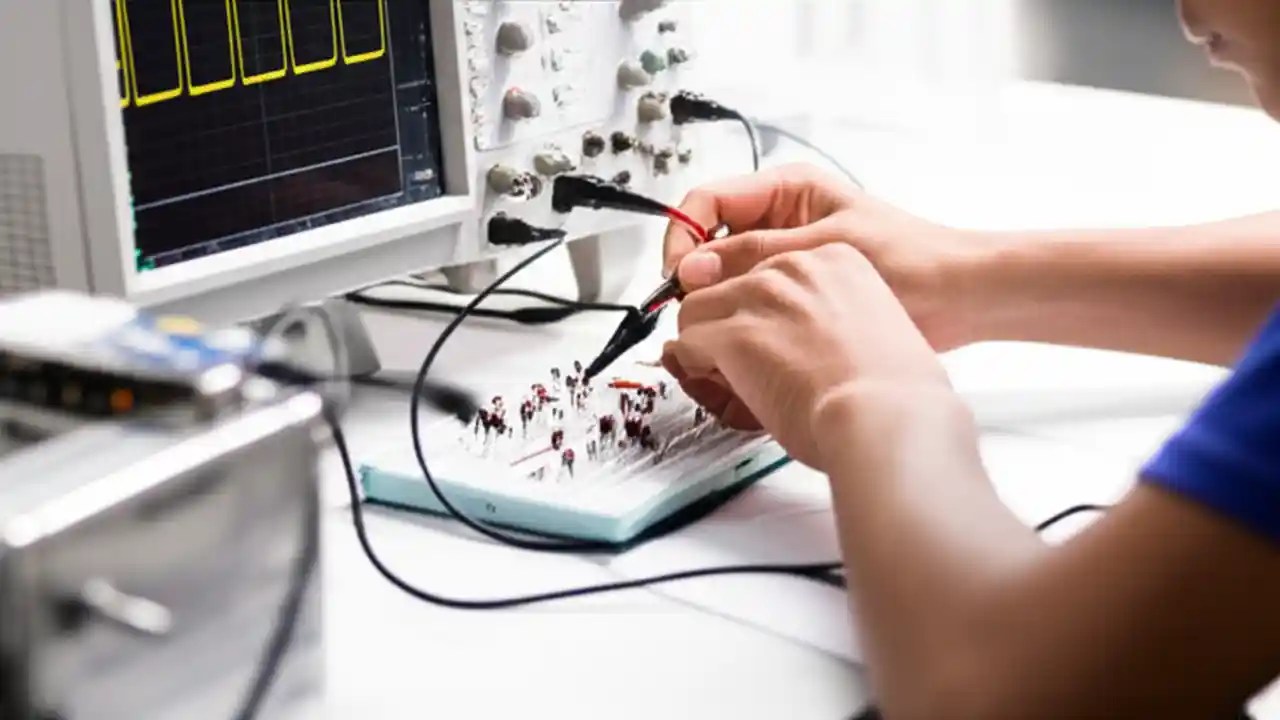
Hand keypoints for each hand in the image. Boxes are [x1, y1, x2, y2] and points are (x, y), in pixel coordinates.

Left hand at [662, 243, 949, 469]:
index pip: (768, 272)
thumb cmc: (893, 390)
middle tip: (738, 365)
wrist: (886, 414)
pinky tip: (719, 391)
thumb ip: (830, 320)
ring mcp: (760, 297)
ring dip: (703, 348)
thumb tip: (798, 340)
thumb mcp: (872, 329)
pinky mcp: (733, 333)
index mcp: (835, 260)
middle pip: (729, 287)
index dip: (760, 310)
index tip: (769, 339)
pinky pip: (686, 344)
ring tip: (726, 381)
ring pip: (697, 311)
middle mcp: (794, 268)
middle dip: (725, 327)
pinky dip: (693, 370)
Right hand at [664, 163, 990, 352]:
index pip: (706, 203)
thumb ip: (753, 257)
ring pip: (728, 281)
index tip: (677, 280)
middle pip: (709, 246)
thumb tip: (692, 269)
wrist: (962, 299)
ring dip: (718, 308)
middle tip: (693, 318)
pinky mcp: (798, 294)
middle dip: (696, 282)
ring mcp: (788, 259)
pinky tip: (744, 346)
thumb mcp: (823, 251)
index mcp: (785, 191)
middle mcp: (781, 220)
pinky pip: (753, 305)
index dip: (682, 239)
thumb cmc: (912, 262)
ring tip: (718, 335)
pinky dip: (743, 325)